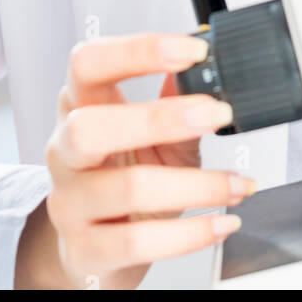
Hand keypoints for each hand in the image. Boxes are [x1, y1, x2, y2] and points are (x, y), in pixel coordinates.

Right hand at [16, 34, 252, 289]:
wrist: (98, 249)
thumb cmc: (129, 178)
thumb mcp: (155, 135)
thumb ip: (177, 100)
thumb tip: (207, 69)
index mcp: (80, 106)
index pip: (89, 63)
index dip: (138, 51)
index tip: (193, 52)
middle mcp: (65, 151)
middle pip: (88, 127)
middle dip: (158, 118)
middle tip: (215, 115)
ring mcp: (70, 203)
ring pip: (127, 188)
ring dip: (197, 184)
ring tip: (235, 183)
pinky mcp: (84, 251)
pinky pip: (137, 243)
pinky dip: (190, 234)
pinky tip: (220, 223)